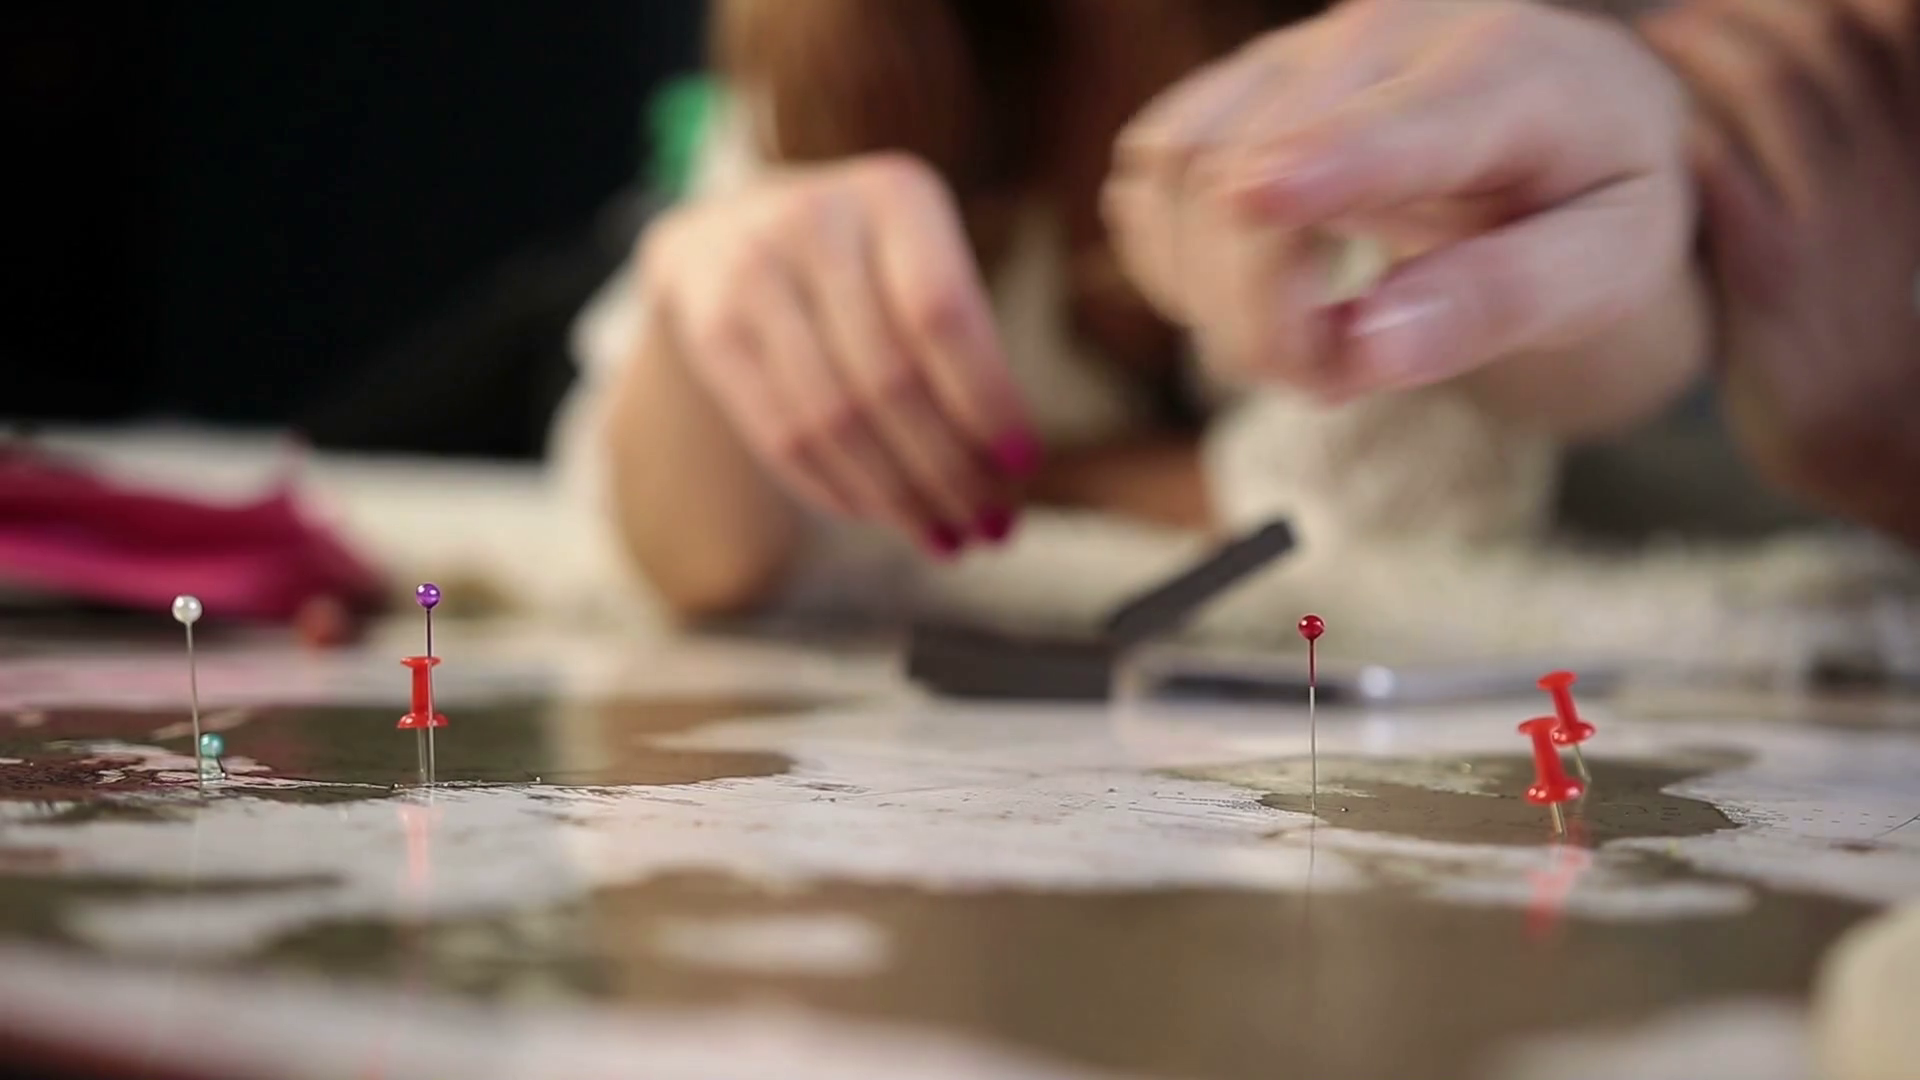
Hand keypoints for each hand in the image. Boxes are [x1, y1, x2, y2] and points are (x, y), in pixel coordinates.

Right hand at [638, 153, 1038, 555]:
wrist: (728, 232)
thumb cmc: (869, 264)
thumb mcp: (923, 260)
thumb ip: (967, 342)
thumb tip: (1008, 470)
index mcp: (895, 194)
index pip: (942, 316)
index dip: (985, 399)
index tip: (1023, 466)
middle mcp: (815, 220)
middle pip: (888, 378)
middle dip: (948, 468)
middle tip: (991, 527)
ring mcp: (752, 272)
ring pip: (832, 419)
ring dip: (897, 497)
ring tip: (945, 537)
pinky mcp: (711, 330)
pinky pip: (782, 435)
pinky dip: (840, 489)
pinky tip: (881, 516)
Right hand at [1104, 0, 1694, 401]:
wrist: (1561, 118)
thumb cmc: (1589, 198)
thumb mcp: (1605, 264)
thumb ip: (1503, 302)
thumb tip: (1367, 349)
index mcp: (1503, 69)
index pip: (1397, 120)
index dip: (1322, 164)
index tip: (1254, 203)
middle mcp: (1380, 32)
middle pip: (1250, 168)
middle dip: (1261, 313)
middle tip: (1329, 380)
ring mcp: (1289, 52)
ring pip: (1176, 170)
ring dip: (1208, 294)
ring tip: (1300, 342)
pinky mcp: (1230, 85)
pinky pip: (1147, 173)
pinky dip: (1171, 257)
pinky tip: (1248, 292)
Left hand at [1643, 0, 1919, 541]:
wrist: (1871, 427)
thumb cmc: (1855, 313)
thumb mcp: (1879, 209)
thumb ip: (1844, 137)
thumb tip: (1777, 63)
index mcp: (1910, 141)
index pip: (1873, 20)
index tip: (1735, 2)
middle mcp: (1883, 164)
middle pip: (1815, 37)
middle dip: (1740, 11)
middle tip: (1675, 21)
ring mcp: (1832, 216)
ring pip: (1773, 87)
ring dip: (1703, 53)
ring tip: (1653, 48)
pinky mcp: (1772, 274)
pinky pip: (1727, 177)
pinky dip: (1689, 139)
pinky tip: (1654, 130)